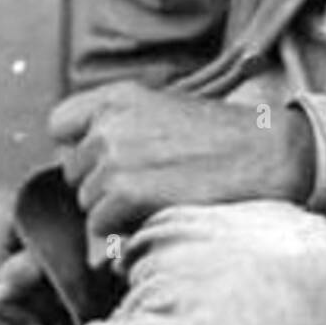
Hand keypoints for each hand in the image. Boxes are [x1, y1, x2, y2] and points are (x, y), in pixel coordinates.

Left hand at [48, 81, 314, 249]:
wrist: (264, 154)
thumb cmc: (223, 137)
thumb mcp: (167, 109)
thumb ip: (124, 126)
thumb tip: (91, 162)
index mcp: (119, 96)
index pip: (60, 123)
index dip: (79, 146)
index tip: (105, 159)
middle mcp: (109, 121)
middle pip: (75, 172)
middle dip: (103, 184)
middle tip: (149, 182)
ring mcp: (113, 156)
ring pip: (88, 203)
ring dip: (116, 210)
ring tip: (161, 195)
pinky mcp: (122, 191)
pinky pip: (100, 226)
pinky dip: (124, 229)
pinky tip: (161, 210)